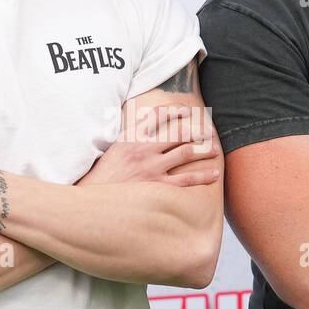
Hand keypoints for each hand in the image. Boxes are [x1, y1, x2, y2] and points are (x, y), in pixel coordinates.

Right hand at [77, 105, 220, 187]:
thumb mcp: (114, 147)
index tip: (187, 110)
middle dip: (196, 131)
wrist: (94, 198)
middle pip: (178, 132)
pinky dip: (202, 176)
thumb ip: (132, 135)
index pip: (158, 115)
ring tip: (214, 150)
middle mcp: (144, 149)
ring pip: (186, 153)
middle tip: (208, 132)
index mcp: (132, 136)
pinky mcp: (157, 187)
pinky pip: (186, 180)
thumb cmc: (105, 173)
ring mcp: (152, 168)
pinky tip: (214, 174)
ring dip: (203, 150)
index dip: (176, 110)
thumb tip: (146, 124)